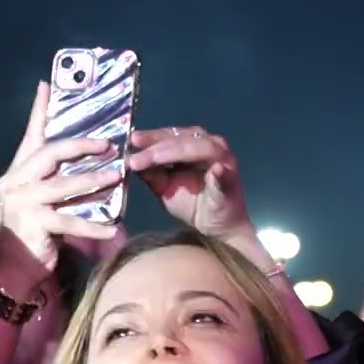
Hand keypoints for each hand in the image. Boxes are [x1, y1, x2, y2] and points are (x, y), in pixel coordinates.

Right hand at [0, 81, 118, 297]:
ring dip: (91, 180)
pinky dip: (93, 226)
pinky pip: (69, 221)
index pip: (31, 134)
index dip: (40, 109)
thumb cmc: (34, 228)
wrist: (15, 267)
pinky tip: (115, 228)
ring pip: (61, 185)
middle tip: (108, 144)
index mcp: (19, 170)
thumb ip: (58, 174)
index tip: (48, 84)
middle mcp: (15, 181)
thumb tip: (90, 160)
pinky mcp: (32, 225)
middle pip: (49, 153)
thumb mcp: (44, 196)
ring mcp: (21, 203)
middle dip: (80, 145)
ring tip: (116, 177)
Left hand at [128, 126, 266, 265]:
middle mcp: (209, 145)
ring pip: (199, 148)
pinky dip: (219, 172)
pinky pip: (224, 173)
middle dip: (156, 146)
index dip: (150, 138)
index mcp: (191, 144)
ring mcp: (223, 159)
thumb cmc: (192, 204)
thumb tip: (131, 159)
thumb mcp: (164, 188)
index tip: (130, 141)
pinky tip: (214, 170)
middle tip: (135, 156)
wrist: (215, 228)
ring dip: (174, 152)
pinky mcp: (232, 178)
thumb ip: (151, 174)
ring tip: (153, 159)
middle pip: (180, 139)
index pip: (169, 135)